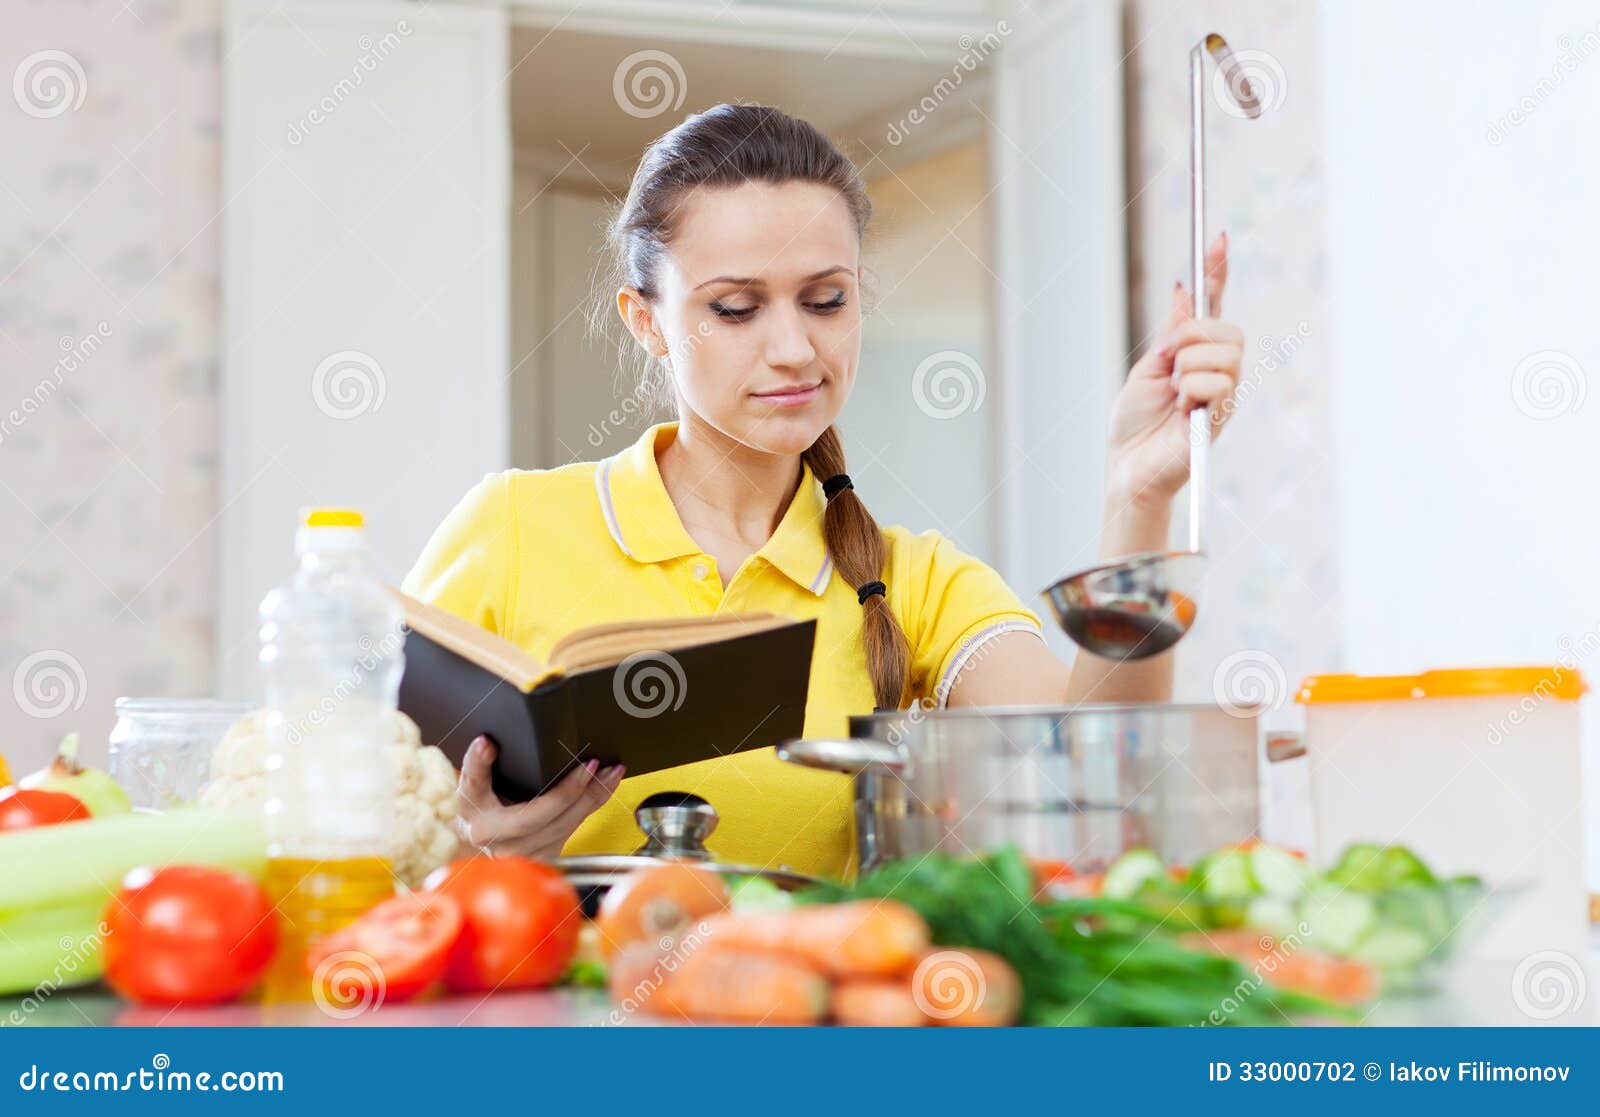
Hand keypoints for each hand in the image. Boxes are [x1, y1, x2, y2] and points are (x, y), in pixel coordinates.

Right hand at [454, 735, 624, 859]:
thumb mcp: (477, 783)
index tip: (487, 743)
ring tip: (610, 771)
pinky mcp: (543, 856)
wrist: (482, 841)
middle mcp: (493, 836)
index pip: (473, 784)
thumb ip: (483, 764)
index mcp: (472, 810)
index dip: (479, 763)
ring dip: (591, 796)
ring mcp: (520, 851)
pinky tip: (606, 786)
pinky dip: (593, 805)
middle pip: (533, 817)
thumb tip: (493, 740)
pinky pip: (573, 829)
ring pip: (562, 826)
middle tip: (589, 764)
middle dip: (567, 791)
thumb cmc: (482, 806)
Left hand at [1106, 232, 1243, 509]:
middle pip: (1228, 329)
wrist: (1126, 464)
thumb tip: (1182, 289)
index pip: (1214, 306)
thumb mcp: (1147, 367)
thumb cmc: (1133, 423)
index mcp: (1197, 355)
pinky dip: (1191, 390)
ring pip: (1223, 353)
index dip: (1217, 272)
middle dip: (1193, 334)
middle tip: (1167, 358)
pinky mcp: (1222, 418)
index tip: (1217, 238)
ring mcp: (1223, 394)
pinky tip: (1181, 408)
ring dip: (1187, 366)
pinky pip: (1217, 384)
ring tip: (1172, 391)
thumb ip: (1171, 332)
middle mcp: (1218, 372)